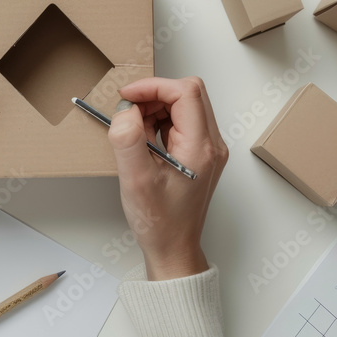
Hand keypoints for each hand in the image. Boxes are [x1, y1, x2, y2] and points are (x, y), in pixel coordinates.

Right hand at [107, 77, 227, 280]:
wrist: (173, 249)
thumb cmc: (159, 222)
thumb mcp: (135, 180)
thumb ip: (128, 141)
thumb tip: (125, 111)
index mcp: (200, 147)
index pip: (185, 92)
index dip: (153, 87)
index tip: (127, 97)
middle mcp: (211, 144)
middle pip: (188, 94)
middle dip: (154, 94)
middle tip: (128, 111)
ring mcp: (207, 149)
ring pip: (185, 105)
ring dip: (156, 107)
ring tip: (133, 130)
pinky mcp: (199, 154)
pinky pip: (182, 122)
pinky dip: (160, 121)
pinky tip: (143, 138)